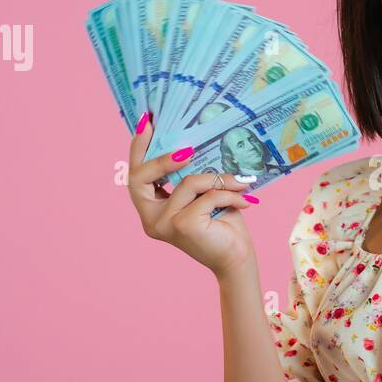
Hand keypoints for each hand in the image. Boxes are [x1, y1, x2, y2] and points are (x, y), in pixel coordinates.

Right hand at [127, 110, 259, 275]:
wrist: (236, 260)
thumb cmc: (221, 224)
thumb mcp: (203, 194)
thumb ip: (191, 175)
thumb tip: (192, 142)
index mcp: (151, 209)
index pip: (136, 176)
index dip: (138, 148)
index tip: (147, 121)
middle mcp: (150, 219)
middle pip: (141, 176)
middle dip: (163, 158)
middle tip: (188, 149)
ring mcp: (164, 224)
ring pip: (187, 183)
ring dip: (217, 180)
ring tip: (240, 183)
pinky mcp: (183, 225)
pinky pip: (206, 196)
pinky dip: (229, 195)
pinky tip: (245, 201)